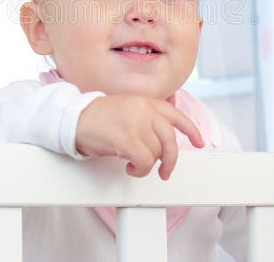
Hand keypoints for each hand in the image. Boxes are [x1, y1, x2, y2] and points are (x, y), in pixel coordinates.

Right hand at [75, 95, 203, 180]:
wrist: (74, 117)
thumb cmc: (98, 116)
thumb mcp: (128, 108)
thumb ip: (147, 118)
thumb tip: (163, 140)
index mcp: (146, 101)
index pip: (176, 115)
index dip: (191, 130)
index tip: (199, 141)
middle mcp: (144, 110)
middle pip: (170, 138)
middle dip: (171, 158)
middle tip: (166, 171)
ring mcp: (136, 123)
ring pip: (156, 152)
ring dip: (148, 164)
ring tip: (135, 165)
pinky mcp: (126, 138)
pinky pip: (145, 161)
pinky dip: (140, 169)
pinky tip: (131, 168)